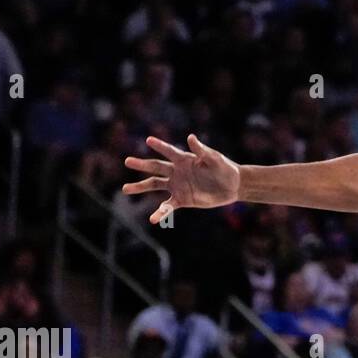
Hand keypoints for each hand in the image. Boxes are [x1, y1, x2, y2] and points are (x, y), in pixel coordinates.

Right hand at [122, 134, 240, 224]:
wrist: (232, 186)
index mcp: (185, 159)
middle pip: (156, 167)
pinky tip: (152, 219)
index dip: (160, 145)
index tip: (148, 140)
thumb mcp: (215, 159)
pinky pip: (167, 206)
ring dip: (140, 187)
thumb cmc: (225, 168)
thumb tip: (190, 137)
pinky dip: (160, 213)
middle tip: (127, 161)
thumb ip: (202, 150)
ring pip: (155, 185)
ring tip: (125, 189)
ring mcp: (178, 185)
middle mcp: (177, 171)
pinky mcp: (182, 199)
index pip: (169, 151)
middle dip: (142, 164)